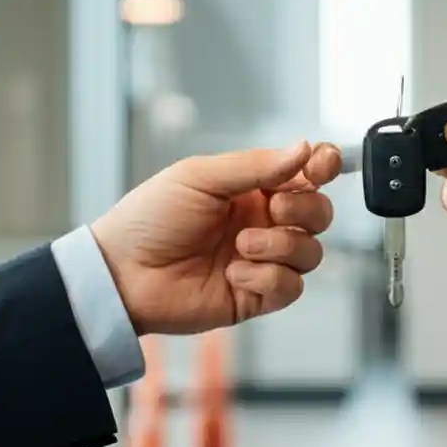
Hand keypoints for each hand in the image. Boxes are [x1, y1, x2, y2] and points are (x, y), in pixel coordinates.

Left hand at [91, 141, 341, 334]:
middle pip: (318, 214)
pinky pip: (291, 287)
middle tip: (273, 211)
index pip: (305, 174)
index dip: (323, 167)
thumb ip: (256, 165)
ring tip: (242, 246)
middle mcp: (262, 223)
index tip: (322, 164)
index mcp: (252, 189)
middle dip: (304, 210)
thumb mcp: (199, 177)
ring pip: (311, 252)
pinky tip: (234, 273)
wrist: (123, 274)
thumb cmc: (149, 220)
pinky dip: (268, 277)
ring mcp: (262, 260)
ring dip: (281, 246)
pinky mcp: (257, 296)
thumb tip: (303, 150)